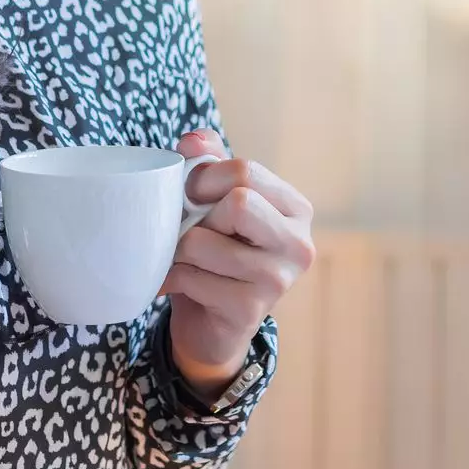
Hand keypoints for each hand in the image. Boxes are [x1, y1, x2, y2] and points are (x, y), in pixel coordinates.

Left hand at [159, 130, 314, 401]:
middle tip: (187, 228)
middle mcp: (298, 243)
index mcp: (295, 209)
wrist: (213, 326)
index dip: (205, 177)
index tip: (191, 195)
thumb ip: (210, 163)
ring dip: (178, 249)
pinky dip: (170, 277)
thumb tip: (193, 142)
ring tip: (180, 257)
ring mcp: (278, 280)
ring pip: (203, 241)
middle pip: (238, 201)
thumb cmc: (216, 254)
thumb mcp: (217, 203)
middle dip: (198, 214)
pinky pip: (191, 277)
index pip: (246, 170)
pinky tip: (172, 283)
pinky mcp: (250, 310)